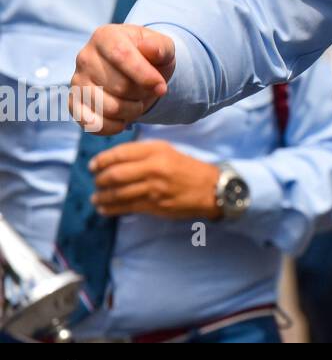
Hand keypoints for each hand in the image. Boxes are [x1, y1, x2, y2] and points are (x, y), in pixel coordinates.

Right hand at [70, 24, 175, 135]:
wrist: (135, 71)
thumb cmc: (149, 57)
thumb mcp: (162, 47)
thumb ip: (161, 47)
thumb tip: (151, 50)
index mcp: (105, 37)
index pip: (121, 55)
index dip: (144, 75)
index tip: (161, 87)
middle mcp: (85, 57)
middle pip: (119, 86)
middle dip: (143, 94)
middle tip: (150, 91)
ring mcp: (76, 81)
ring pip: (108, 108)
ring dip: (132, 111)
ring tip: (138, 102)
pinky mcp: (73, 103)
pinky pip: (92, 124)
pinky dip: (114, 126)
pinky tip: (125, 118)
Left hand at [90, 139, 221, 219]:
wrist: (210, 188)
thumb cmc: (186, 168)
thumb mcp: (167, 152)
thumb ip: (142, 154)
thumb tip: (112, 160)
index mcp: (157, 150)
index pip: (120, 153)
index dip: (102, 160)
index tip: (93, 166)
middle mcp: (154, 167)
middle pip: (115, 174)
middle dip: (99, 180)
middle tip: (95, 182)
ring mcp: (154, 188)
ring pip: (118, 193)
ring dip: (101, 197)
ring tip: (96, 197)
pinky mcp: (155, 205)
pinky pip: (125, 207)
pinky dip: (110, 209)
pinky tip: (104, 208)